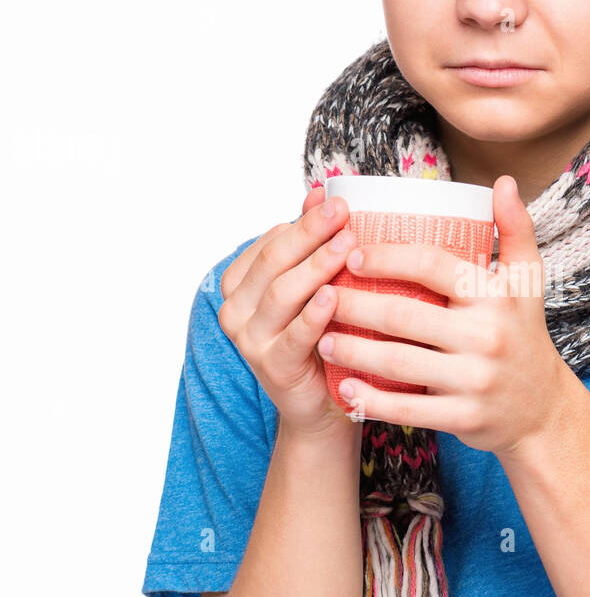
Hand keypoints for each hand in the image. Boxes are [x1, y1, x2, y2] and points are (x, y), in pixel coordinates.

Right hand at [216, 185, 362, 440]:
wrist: (319, 405)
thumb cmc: (320, 337)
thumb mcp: (312, 285)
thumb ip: (310, 243)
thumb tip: (323, 192)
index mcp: (240, 284)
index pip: (270, 242)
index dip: (303, 220)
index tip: (336, 200)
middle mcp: (236, 310)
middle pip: (273, 262)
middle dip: (309, 234)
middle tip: (342, 213)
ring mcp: (249, 341)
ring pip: (281, 293)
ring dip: (316, 266)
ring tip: (347, 245)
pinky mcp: (271, 367)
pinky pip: (293, 336)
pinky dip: (313, 315)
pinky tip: (334, 297)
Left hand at [319, 175, 570, 455]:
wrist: (543, 410)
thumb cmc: (523, 335)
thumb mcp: (527, 283)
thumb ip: (516, 230)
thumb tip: (503, 181)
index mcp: (496, 297)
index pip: (432, 266)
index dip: (388, 258)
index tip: (351, 255)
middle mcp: (486, 337)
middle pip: (404, 315)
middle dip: (355, 306)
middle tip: (321, 295)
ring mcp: (474, 381)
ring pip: (398, 363)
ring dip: (353, 352)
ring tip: (322, 339)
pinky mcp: (463, 418)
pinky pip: (407, 408)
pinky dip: (371, 400)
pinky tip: (345, 388)